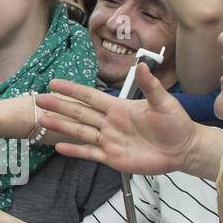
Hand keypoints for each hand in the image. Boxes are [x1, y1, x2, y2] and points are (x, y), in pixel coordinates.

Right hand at [37, 64, 197, 174]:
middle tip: (39, 100)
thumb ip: (150, 86)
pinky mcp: (113, 158)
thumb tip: (142, 65)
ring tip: (43, 119)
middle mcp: (110, 123)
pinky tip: (59, 146)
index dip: (73, 90)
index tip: (55, 83)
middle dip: (60, 106)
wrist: (183, 148)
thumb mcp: (164, 102)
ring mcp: (110, 141)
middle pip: (80, 113)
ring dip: (61, 126)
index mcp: (119, 107)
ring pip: (80, 132)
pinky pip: (90, 154)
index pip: (91, 97)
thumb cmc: (176, 123)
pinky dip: (75, 151)